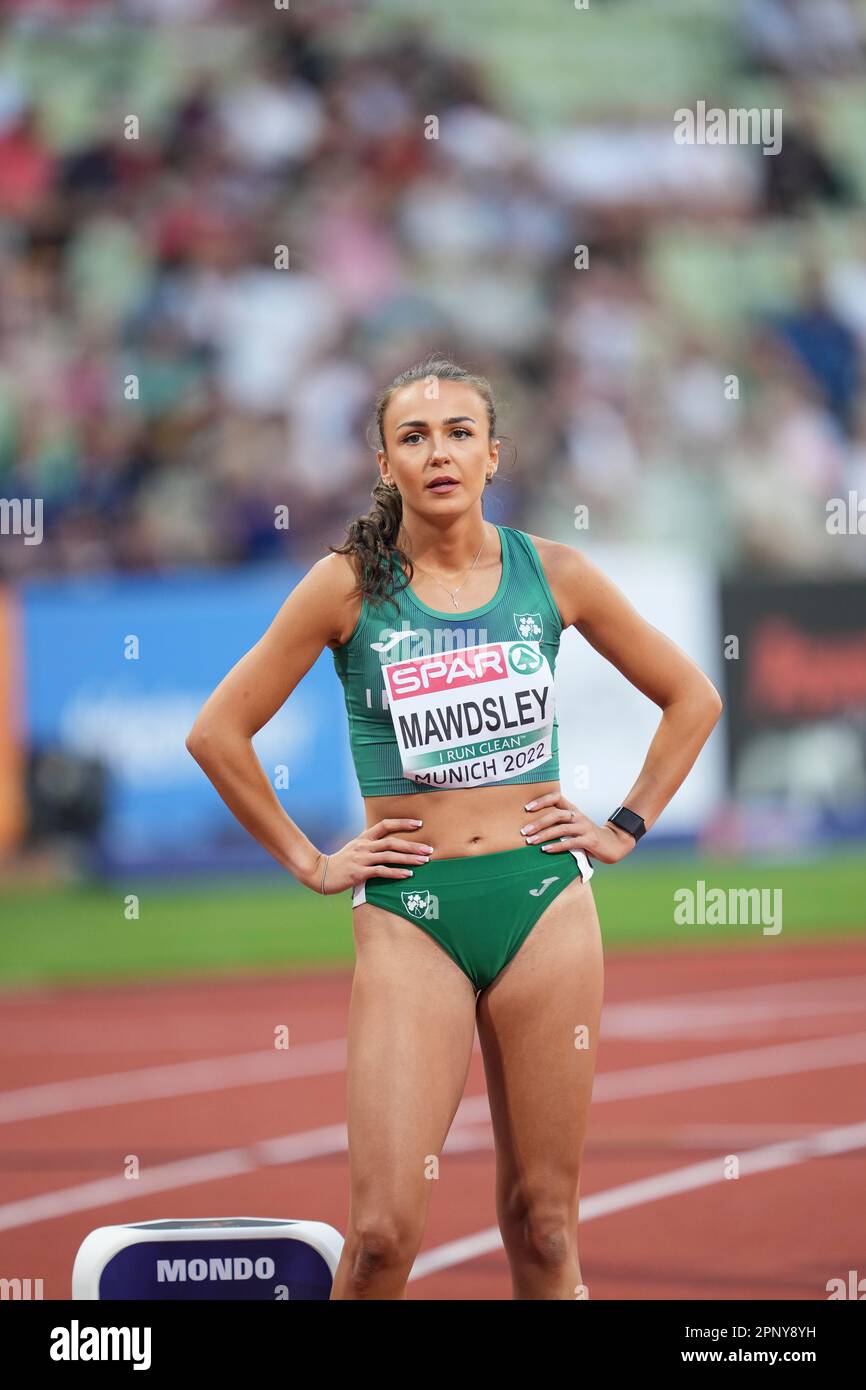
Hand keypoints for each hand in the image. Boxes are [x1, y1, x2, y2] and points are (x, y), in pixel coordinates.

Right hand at [310, 819, 434, 894]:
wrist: (320, 873)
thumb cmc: (341, 862)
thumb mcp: (355, 848)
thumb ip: (370, 845)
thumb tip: (389, 844)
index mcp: (364, 838)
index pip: (385, 825)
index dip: (402, 823)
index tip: (419, 824)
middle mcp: (364, 846)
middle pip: (392, 841)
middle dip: (412, 845)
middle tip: (429, 849)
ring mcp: (362, 859)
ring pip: (389, 856)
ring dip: (409, 858)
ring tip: (424, 862)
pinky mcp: (360, 873)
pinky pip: (381, 871)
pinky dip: (396, 873)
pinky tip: (407, 875)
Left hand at [519, 792, 636, 864]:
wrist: (613, 844)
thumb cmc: (587, 835)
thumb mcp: (574, 825)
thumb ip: (560, 823)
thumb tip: (533, 826)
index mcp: (573, 809)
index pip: (557, 797)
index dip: (542, 800)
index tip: (527, 808)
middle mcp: (578, 816)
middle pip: (556, 815)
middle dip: (538, 823)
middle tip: (524, 831)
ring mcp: (584, 827)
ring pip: (561, 828)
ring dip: (544, 835)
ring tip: (531, 842)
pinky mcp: (589, 840)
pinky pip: (570, 842)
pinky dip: (557, 846)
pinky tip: (546, 850)